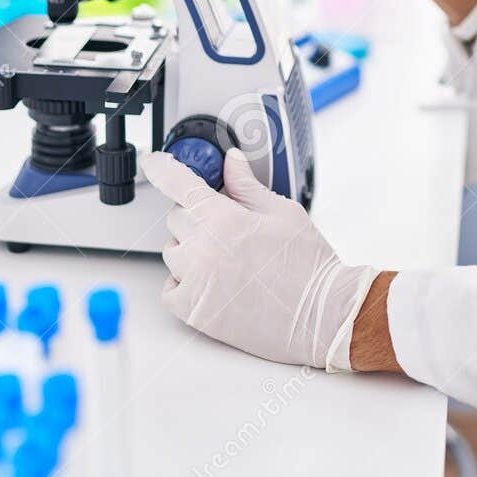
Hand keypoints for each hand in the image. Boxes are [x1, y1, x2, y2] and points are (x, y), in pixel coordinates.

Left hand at [142, 147, 378, 370]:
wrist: (323, 314)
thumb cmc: (309, 266)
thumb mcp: (283, 213)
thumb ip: (248, 186)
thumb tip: (232, 162)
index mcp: (225, 219)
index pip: (179, 183)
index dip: (162, 168)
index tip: (153, 162)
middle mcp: (204, 249)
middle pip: (177, 218)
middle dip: (198, 216)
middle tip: (228, 227)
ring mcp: (197, 282)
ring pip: (173, 252)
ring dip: (190, 249)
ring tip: (226, 259)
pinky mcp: (196, 312)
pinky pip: (171, 289)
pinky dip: (183, 282)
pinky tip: (210, 281)